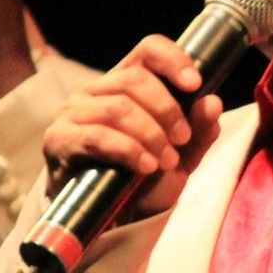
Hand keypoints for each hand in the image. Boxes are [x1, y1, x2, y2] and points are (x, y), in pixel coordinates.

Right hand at [40, 35, 223, 222]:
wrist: (111, 222)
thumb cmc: (143, 182)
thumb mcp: (181, 157)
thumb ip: (199, 132)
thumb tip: (212, 102)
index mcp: (125, 84)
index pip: (147, 50)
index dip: (172, 60)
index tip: (195, 84)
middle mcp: (95, 90)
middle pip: (134, 79)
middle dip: (167, 110)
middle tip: (183, 139)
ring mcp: (73, 112)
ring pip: (118, 107)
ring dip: (151, 135)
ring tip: (166, 160)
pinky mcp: (59, 139)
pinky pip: (97, 136)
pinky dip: (129, 150)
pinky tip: (146, 166)